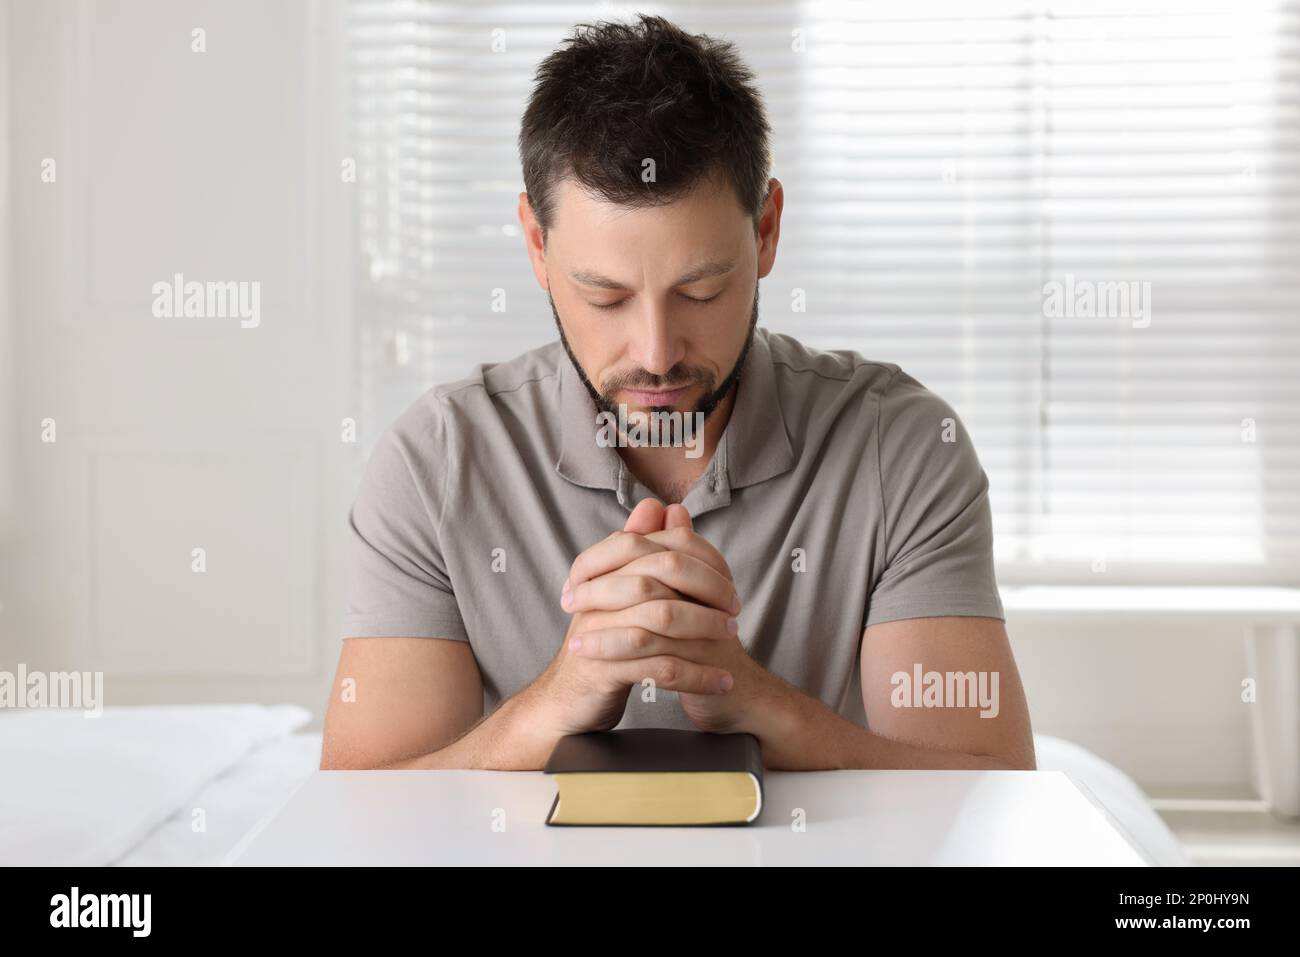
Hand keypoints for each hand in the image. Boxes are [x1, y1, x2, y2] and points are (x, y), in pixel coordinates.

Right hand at [524, 500, 735, 737]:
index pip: (653, 545)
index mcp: (600, 571)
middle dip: (706, 592)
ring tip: (733, 640)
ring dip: (705, 629)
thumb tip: (664, 506)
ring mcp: (596, 631)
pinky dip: (697, 675)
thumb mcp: (624, 596)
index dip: (695, 561)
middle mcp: (594, 595)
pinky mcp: (602, 669)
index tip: (726, 582)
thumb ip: (644, 551)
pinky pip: (659, 667)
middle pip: (659, 576)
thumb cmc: (604, 644)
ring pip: (662, 619)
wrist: (567, 701)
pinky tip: (720, 682)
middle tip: (735, 611)